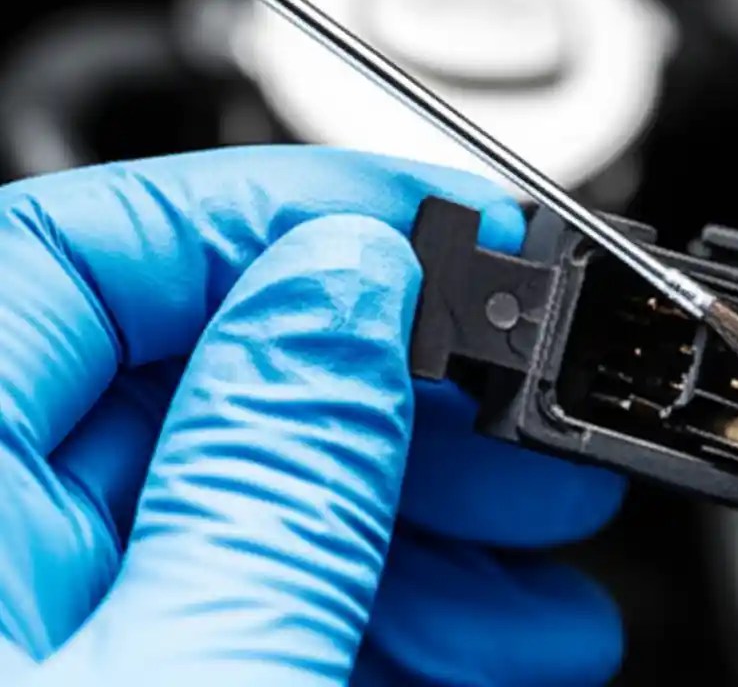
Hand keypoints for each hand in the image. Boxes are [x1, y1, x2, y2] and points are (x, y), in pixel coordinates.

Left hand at [0, 145, 625, 685]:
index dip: (280, 214)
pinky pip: (264, 606)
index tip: (443, 225)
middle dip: (406, 396)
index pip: (83, 258)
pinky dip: (395, 610)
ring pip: (259, 503)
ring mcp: (64, 636)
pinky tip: (501, 628)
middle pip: (204, 385)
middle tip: (531, 414)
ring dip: (435, 519)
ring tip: (556, 537)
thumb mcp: (205, 674)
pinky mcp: (140, 683)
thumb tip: (355, 282)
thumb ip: (275, 472)